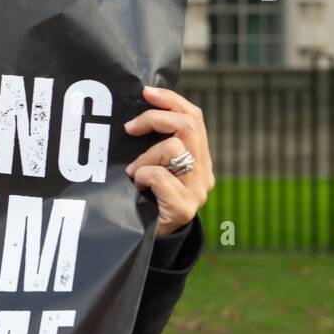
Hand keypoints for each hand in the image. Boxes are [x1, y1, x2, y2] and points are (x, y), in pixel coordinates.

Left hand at [123, 85, 215, 236]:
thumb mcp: (152, 166)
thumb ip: (153, 145)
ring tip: (134, 171)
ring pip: (174, 149)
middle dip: (154, 119)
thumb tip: (132, 115)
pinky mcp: (184, 208)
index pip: (194, 117)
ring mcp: (197, 190)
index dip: (171, 99)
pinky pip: (161, 177)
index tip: (146, 92)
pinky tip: (138, 186)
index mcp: (198, 157)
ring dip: (146, 156)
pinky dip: (144, 176)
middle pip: (188, 125)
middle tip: (130, 128)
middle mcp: (204, 171)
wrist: (150, 241)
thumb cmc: (145, 199)